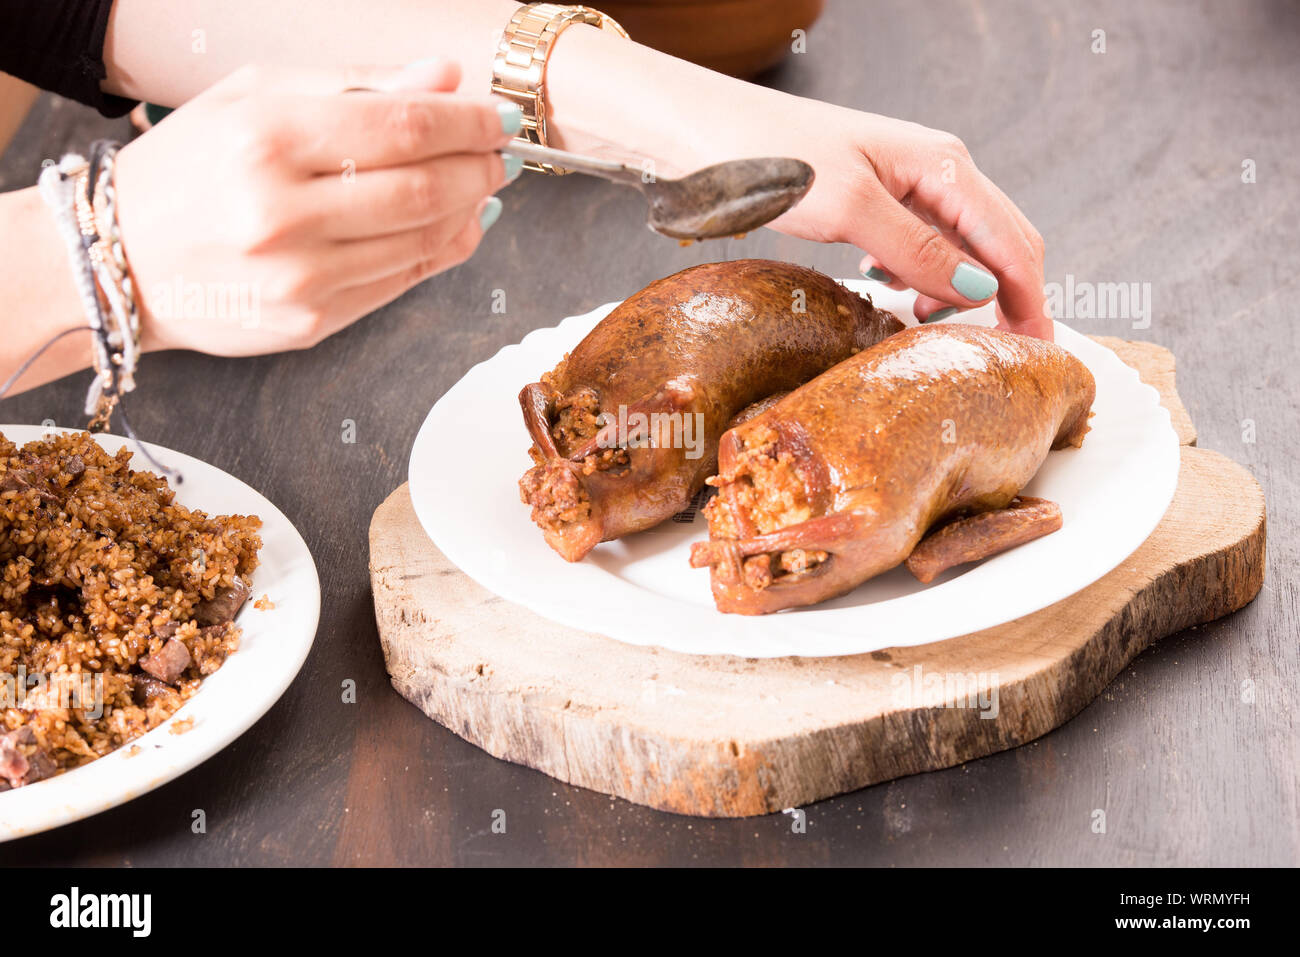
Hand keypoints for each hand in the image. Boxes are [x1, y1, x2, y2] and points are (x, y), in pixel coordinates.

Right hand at [113, 60, 518, 355]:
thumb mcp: (255, 97)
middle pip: (425, 188)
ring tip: (480, 186)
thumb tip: (443, 77)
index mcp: (266, 140)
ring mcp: (299, 278)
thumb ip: (355, 84)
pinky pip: (401, 284)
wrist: (119, 263)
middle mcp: (282, 213)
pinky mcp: (310, 324)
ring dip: (469, 211)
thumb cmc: (189, 169)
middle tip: (499, 154)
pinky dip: (440, 252)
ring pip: (423, 241)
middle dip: (480, 167)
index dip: (466, 121)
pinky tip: (453, 227)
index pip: (403, 127)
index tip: (496, 117)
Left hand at [688, 91, 1050, 337]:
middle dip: (1005, 298)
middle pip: (999, 243)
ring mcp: (906, 186)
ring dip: (956, 291)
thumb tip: (979, 290)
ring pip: (960, 249)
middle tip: (996, 355)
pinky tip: (889, 293)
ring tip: (922, 323)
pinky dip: (920, 278)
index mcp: (943, 166)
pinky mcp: (876, 202)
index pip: (1012, 242)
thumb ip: (917, 251)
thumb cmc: (773, 156)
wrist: (708, 131)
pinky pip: (920, 247)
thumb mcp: (851, 209)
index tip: (1038, 352)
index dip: (1031, 300)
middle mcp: (936, 173)